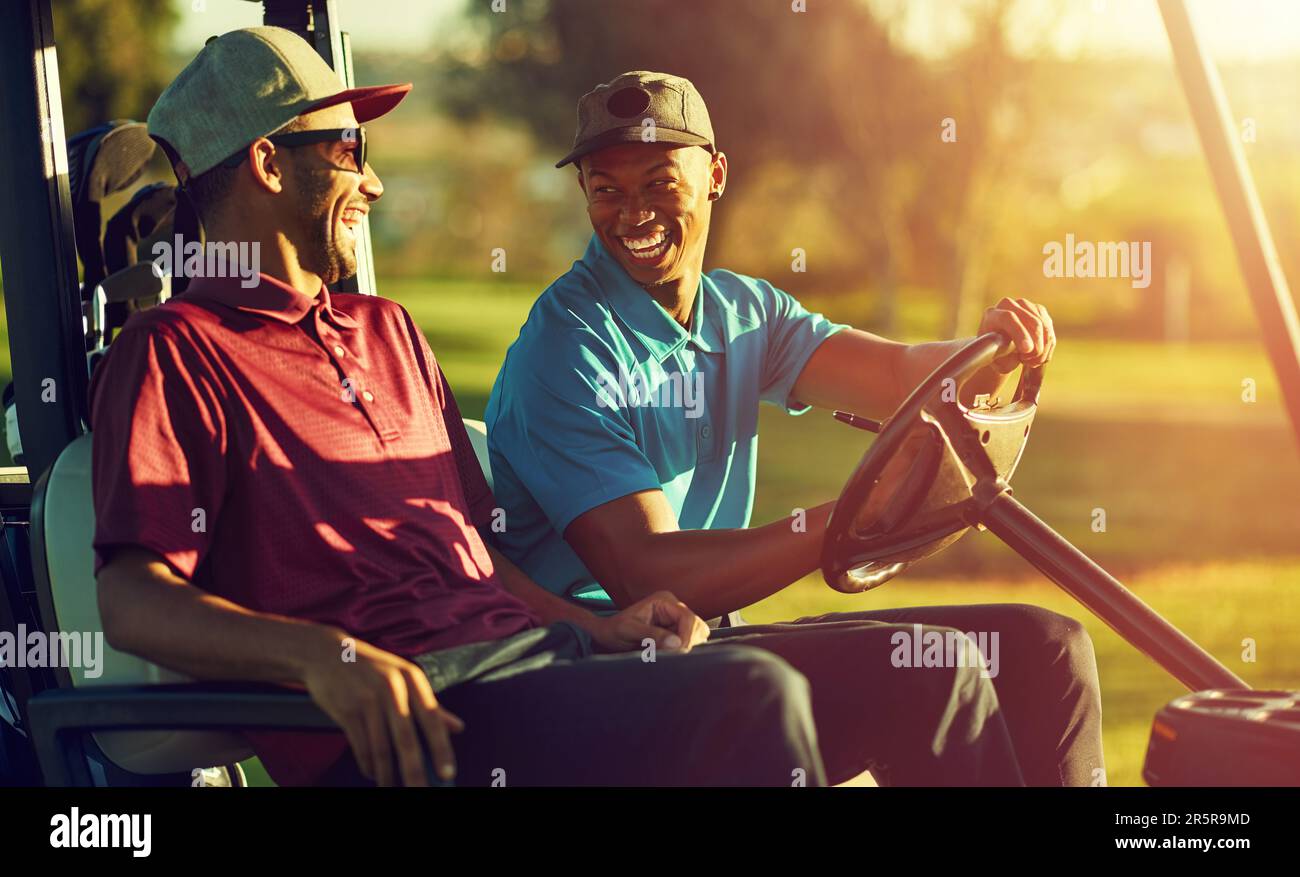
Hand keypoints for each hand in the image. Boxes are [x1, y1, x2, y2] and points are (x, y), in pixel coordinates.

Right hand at [300, 631, 463, 786]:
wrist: (326, 653)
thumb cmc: (373, 669)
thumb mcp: (405, 679)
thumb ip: (431, 705)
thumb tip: (459, 728)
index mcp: (412, 679)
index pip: (432, 719)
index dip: (441, 749)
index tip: (448, 774)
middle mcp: (392, 688)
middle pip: (406, 739)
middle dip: (415, 772)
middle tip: (421, 791)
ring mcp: (367, 700)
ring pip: (381, 748)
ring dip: (387, 775)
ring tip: (393, 789)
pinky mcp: (346, 710)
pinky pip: (360, 746)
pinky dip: (368, 765)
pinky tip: (374, 775)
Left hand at [589, 590, 710, 653]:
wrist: (608, 634)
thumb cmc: (615, 630)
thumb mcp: (629, 632)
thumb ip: (652, 635)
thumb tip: (676, 643)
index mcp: (663, 600)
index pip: (687, 618)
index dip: (687, 636)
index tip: (680, 652)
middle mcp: (673, 606)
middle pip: (696, 625)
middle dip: (687, 642)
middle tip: (672, 655)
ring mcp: (676, 618)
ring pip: (697, 634)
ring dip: (686, 645)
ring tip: (665, 652)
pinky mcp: (676, 629)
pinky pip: (690, 640)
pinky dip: (683, 648)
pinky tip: (668, 652)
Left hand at [978, 296, 1055, 372]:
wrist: (1000, 348)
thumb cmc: (995, 353)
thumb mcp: (994, 357)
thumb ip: (1004, 352)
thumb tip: (1024, 349)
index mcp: (993, 315)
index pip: (1008, 318)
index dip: (1019, 333)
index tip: (1027, 349)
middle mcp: (1010, 305)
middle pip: (1033, 322)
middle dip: (1036, 346)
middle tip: (1031, 363)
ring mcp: (1026, 306)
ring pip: (1045, 328)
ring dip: (1042, 350)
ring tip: (1031, 363)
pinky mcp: (1040, 312)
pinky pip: (1050, 333)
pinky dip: (1047, 348)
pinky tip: (1038, 358)